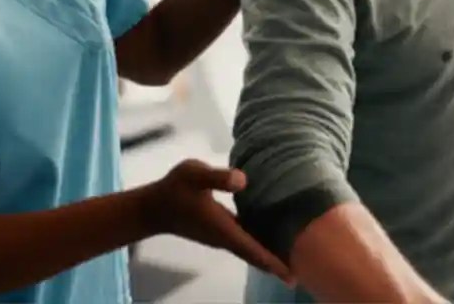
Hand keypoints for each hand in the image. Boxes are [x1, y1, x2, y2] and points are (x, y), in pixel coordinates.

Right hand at [143, 160, 294, 286]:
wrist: (154, 207)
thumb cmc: (174, 189)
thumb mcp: (194, 174)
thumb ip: (217, 177)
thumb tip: (243, 181)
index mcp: (223, 228)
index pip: (253, 249)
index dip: (273, 262)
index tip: (292, 276)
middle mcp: (225, 238)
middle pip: (255, 256)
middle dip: (276, 266)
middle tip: (299, 278)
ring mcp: (221, 237)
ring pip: (250, 251)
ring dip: (268, 257)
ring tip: (292, 260)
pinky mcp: (218, 232)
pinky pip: (244, 243)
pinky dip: (258, 247)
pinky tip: (270, 239)